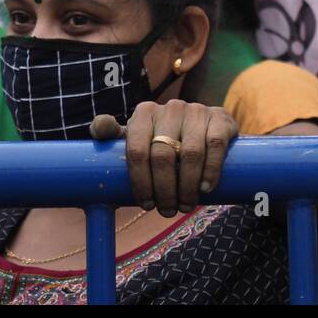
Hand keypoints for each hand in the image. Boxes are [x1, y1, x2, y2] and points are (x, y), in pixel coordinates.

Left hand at [91, 101, 238, 217]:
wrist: (203, 130)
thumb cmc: (161, 142)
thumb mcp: (135, 139)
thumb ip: (111, 134)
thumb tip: (98, 127)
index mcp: (144, 112)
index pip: (137, 151)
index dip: (140, 182)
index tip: (146, 204)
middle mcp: (171, 107)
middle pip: (162, 156)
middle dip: (164, 190)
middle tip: (167, 211)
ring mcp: (197, 110)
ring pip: (190, 153)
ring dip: (187, 186)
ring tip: (186, 205)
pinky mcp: (220, 118)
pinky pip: (215, 145)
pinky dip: (210, 170)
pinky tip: (206, 188)